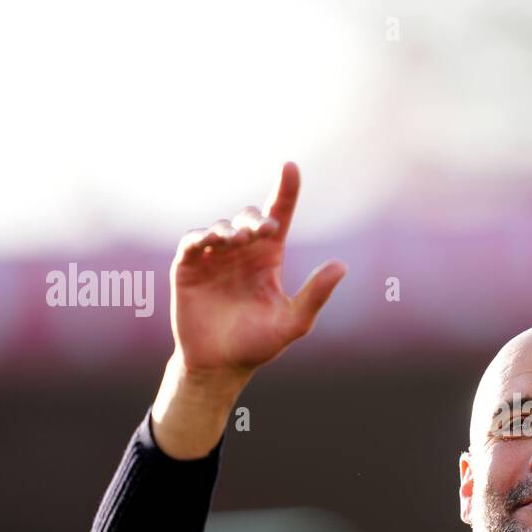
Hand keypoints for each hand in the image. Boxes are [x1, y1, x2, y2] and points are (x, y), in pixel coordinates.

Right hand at [169, 161, 347, 380]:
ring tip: (235, 242)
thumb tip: (342, 266)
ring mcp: (215, 258)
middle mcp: (242, 252)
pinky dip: (200, 237)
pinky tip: (210, 241)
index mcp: (269, 258)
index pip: (279, 214)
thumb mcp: (293, 322)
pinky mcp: (189, 268)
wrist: (220, 366)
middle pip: (250, 217)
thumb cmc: (258, 345)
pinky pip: (192, 242)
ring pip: (220, 226)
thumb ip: (316, 295)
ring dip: (228, 229)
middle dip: (255, 218)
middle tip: (262, 231)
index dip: (286, 189)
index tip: (290, 166)